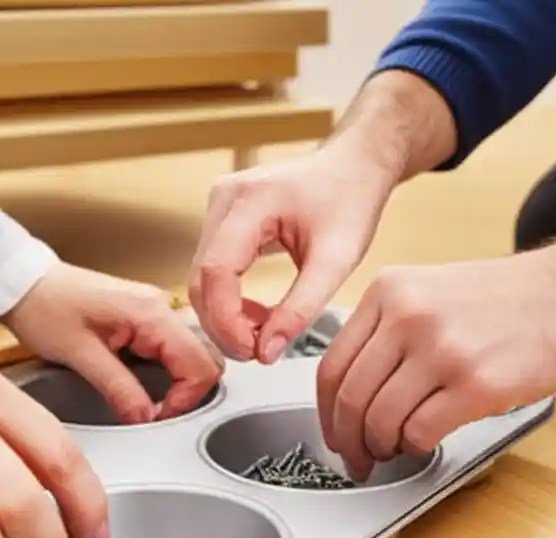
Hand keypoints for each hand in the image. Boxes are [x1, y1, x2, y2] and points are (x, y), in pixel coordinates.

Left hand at [5, 264, 222, 422]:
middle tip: (158, 411)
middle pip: (206, 357)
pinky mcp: (146, 316)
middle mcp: (160, 307)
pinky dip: (169, 371)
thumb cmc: (44, 307)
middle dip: (190, 391)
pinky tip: (144, 383)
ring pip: (194, 353)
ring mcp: (156, 310)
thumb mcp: (79, 355)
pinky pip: (175, 348)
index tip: (158, 416)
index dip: (186, 397)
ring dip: (181, 381)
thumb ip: (119, 389)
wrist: (23, 283)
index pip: (198, 362)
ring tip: (150, 400)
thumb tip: (146, 417)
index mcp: (150, 312)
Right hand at [188, 144, 396, 363]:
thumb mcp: (337, 260)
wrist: (354, 166)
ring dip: (226, 315)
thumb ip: (302, 307)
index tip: (253, 352)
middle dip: (224, 324)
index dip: (227, 321)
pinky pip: (212, 269)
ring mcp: (219, 206)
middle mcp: (224, 199)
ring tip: (264, 334)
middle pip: (201, 278)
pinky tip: (258, 313)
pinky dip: (229, 299)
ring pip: (202, 277)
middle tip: (258, 352)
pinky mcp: (222, 218)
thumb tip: (269, 351)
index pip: (216, 271)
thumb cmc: (350, 200)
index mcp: (250, 201)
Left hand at [317, 255, 555, 479]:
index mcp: (389, 291)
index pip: (331, 365)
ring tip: (392, 451)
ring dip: (381, 447)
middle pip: (350, 397)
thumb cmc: (506, 299)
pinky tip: (424, 441)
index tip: (333, 433)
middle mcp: (408, 316)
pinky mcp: (475, 385)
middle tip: (356, 458)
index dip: (326, 413)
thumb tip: (353, 391)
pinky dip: (415, 445)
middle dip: (348, 440)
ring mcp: (441, 350)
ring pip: (381, 420)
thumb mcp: (429, 290)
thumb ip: (387, 329)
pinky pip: (421, 431)